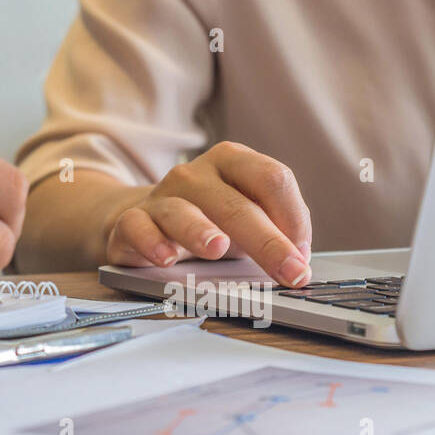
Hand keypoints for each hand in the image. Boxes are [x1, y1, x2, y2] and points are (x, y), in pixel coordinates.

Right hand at [105, 141, 312, 286]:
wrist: (146, 221)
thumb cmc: (209, 220)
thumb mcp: (248, 215)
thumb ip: (277, 227)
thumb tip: (300, 258)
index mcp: (234, 161)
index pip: (273, 179)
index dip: (294, 219)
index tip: (302, 257)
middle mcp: (197, 174)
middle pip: (237, 204)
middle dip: (269, 242)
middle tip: (291, 273)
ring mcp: (163, 195)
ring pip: (183, 212)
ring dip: (200, 231)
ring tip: (218, 249)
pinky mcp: (133, 221)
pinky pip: (138, 228)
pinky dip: (151, 242)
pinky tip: (166, 258)